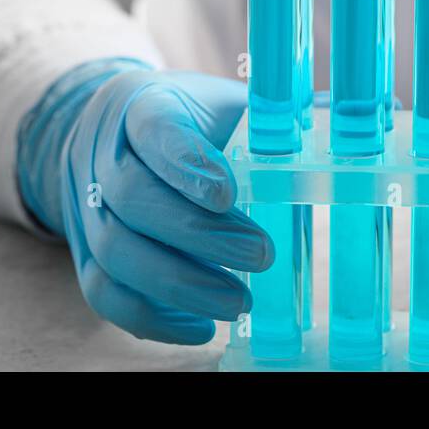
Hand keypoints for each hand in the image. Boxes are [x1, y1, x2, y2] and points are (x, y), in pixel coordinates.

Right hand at [17, 60, 272, 343]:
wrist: (117, 130)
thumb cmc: (191, 119)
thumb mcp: (225, 102)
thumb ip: (272, 118)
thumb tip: (344, 126)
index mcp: (141, 105)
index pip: (154, 127)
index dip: (187, 163)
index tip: (229, 194)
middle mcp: (102, 153)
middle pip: (131, 196)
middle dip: (198, 235)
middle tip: (261, 255)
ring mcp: (84, 205)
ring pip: (114, 249)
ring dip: (179, 283)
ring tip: (239, 301)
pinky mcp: (84, 250)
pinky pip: (103, 291)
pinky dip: (151, 316)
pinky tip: (202, 326)